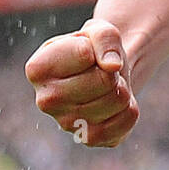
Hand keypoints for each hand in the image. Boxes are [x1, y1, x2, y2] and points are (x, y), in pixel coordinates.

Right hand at [24, 18, 138, 147]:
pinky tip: (115, 104)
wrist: (104, 72)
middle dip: (112, 70)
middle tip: (102, 70)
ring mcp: (66, 124)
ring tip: (107, 85)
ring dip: (122, 88)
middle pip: (104, 81)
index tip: (88, 51)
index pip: (85, 54)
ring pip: (117, 101)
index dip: (97, 48)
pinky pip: (125, 122)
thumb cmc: (95, 48)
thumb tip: (112, 67)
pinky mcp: (90, 139)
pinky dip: (130, 108)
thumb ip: (105, 38)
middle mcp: (45, 101)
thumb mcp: (99, 30)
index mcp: (38, 69)